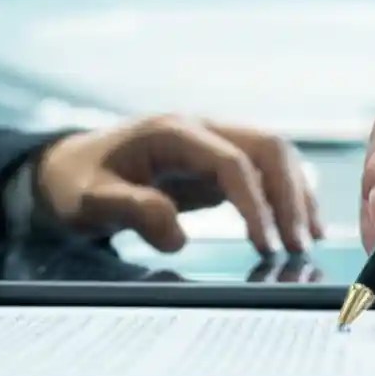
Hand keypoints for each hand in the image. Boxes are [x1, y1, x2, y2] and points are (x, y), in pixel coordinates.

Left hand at [36, 116, 323, 253]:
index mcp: (171, 132)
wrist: (68, 168)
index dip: (254, 203)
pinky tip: (300, 227)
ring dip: (296, 195)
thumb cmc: (77, 182)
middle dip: (289, 196)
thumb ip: (132, 212)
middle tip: (297, 246)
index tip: (264, 246)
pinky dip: (288, 195)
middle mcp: (200, 129)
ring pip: (274, 155)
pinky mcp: (218, 163)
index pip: (231, 161)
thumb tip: (178, 236)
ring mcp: (213, 142)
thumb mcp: (90, 200)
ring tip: (306, 241)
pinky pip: (265, 171)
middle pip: (267, 147)